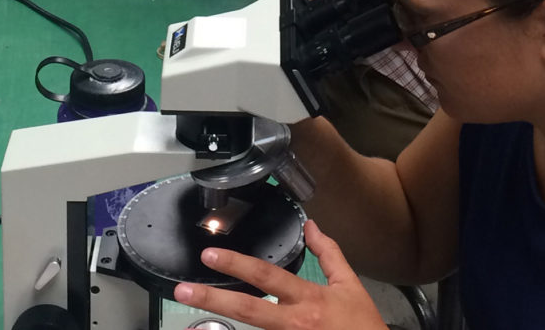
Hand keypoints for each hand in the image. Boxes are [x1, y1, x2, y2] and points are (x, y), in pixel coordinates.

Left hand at [174, 219, 388, 329]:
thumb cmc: (362, 325)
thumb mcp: (350, 285)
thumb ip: (329, 253)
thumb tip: (311, 225)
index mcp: (308, 300)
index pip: (267, 277)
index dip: (238, 265)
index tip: (210, 257)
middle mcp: (294, 325)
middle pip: (248, 311)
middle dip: (214, 299)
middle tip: (182, 292)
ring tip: (188, 324)